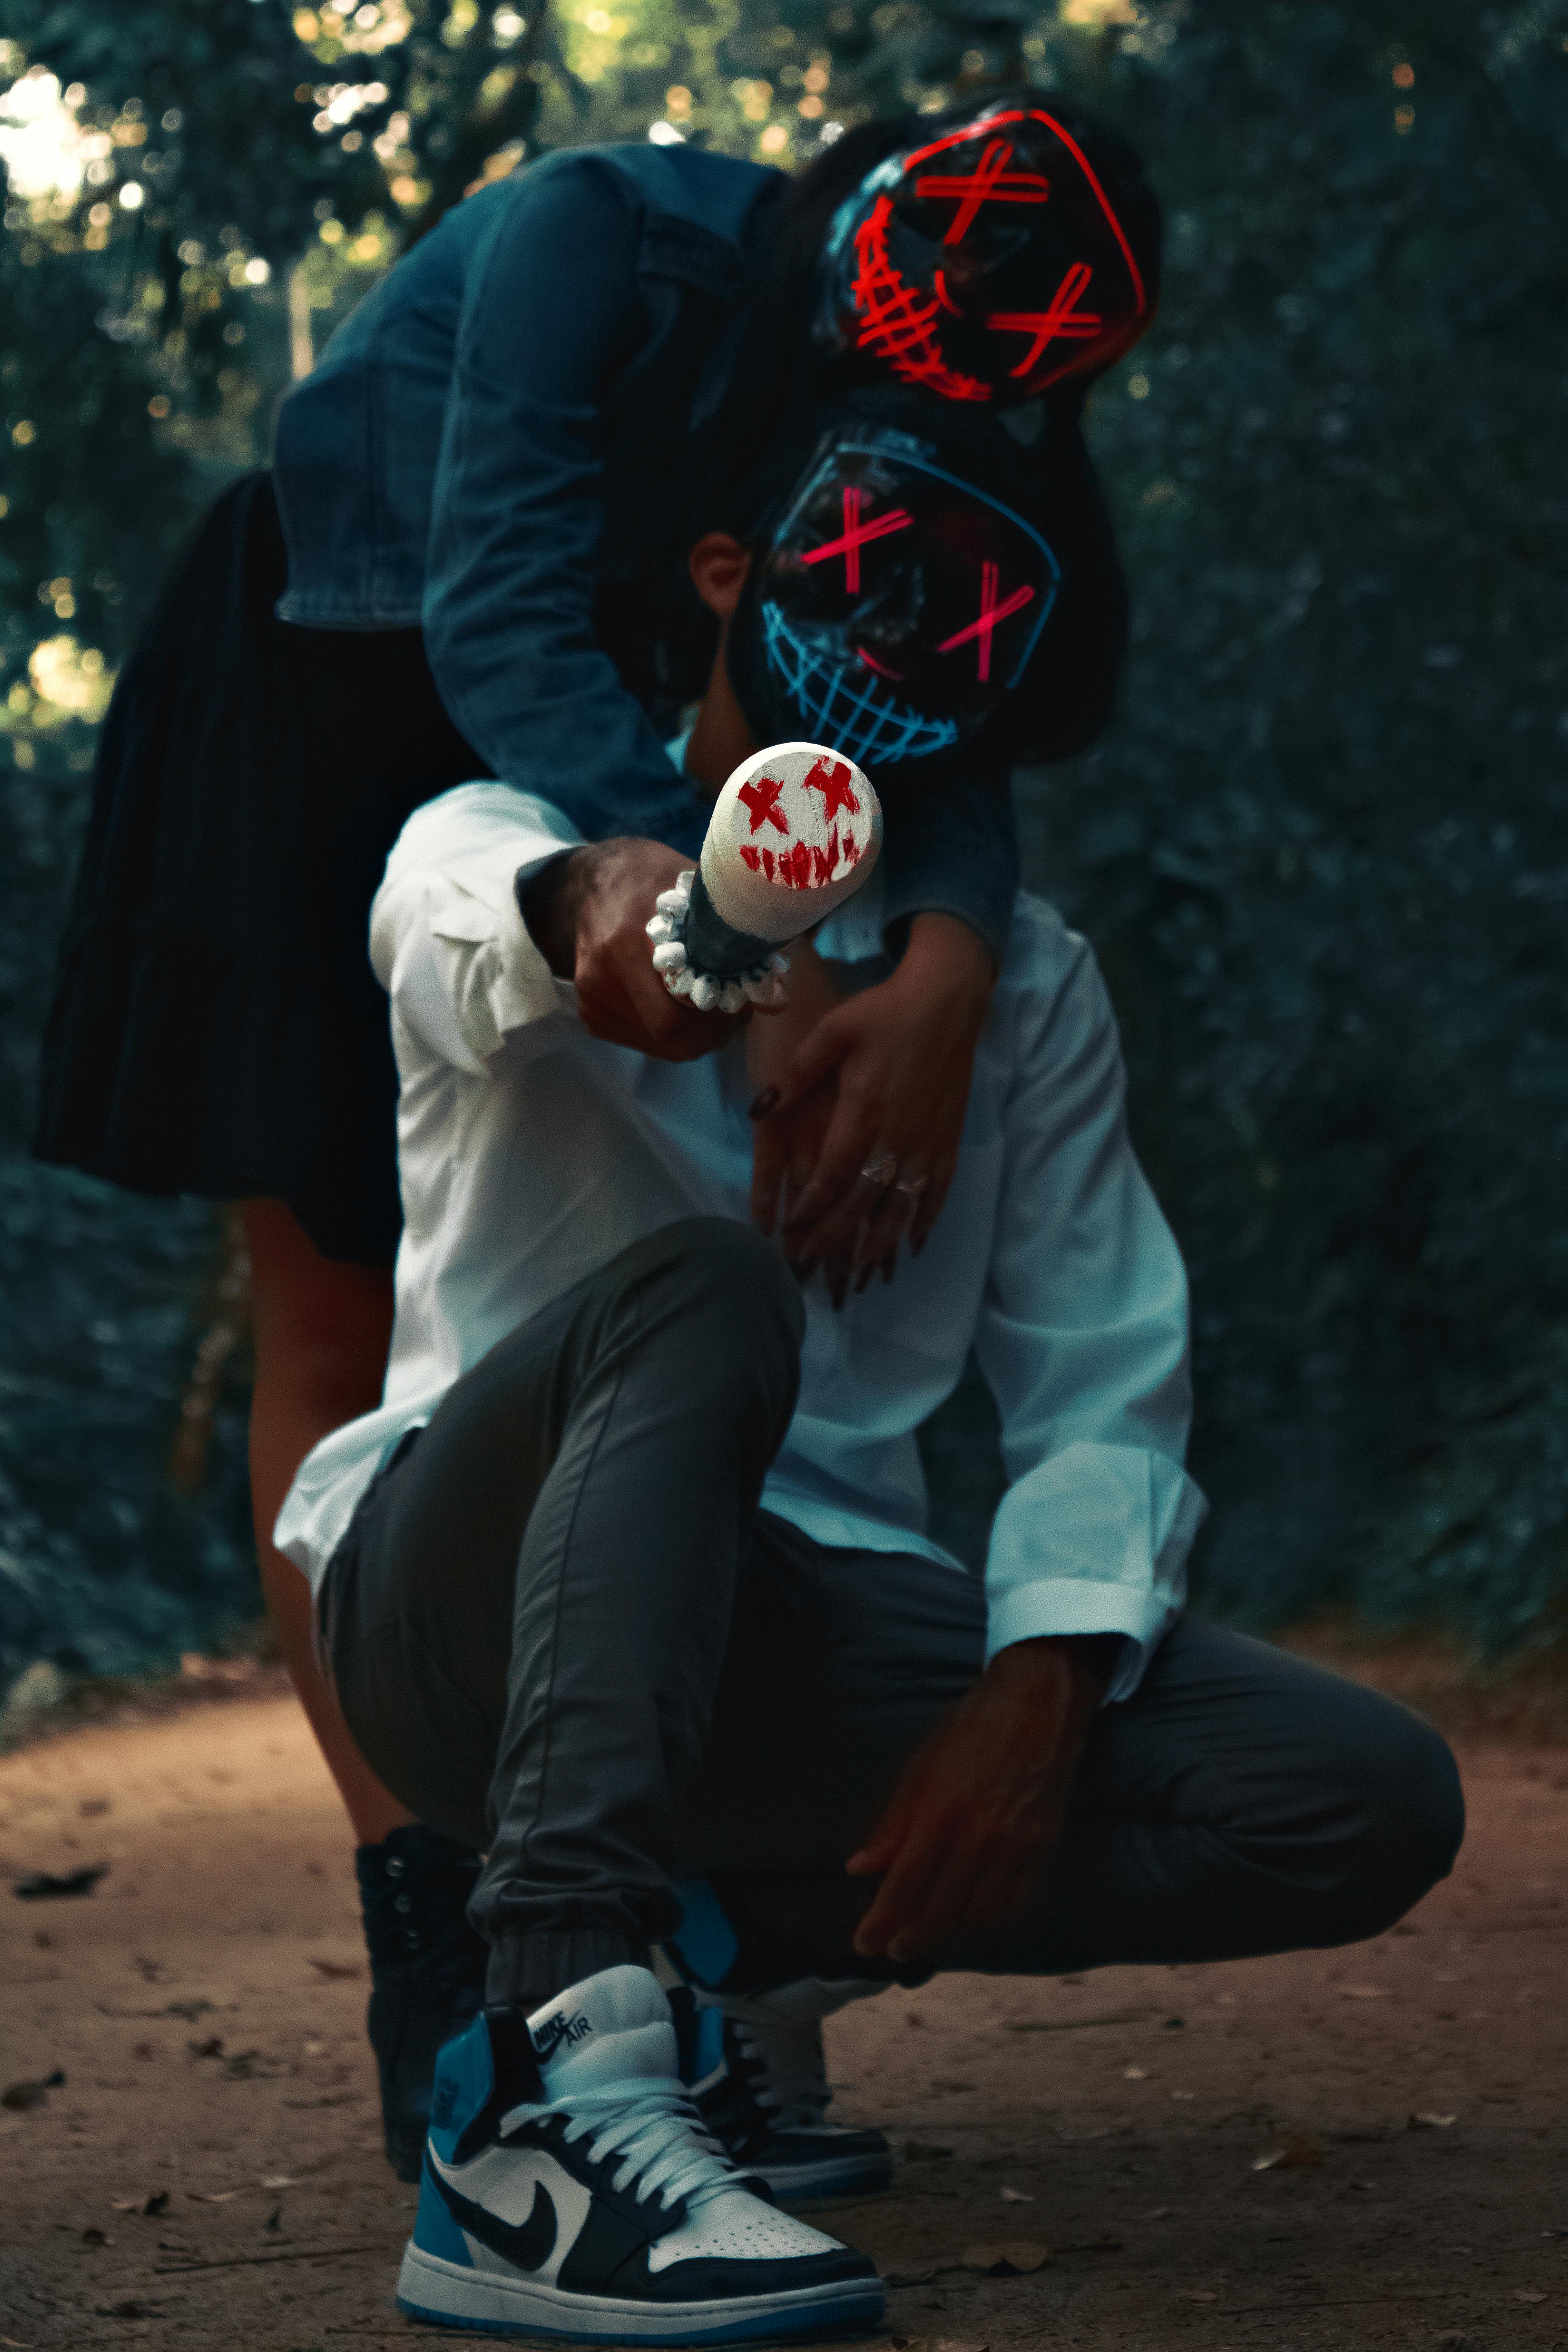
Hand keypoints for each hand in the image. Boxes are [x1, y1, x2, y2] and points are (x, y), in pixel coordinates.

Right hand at [521, 839, 756, 1062]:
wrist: (585, 883)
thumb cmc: (648, 878)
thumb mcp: (695, 892)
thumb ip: (737, 941)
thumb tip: (779, 1002)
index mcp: (625, 943)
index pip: (679, 1015)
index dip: (722, 1018)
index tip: (744, 1000)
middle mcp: (601, 977)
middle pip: (672, 1037)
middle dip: (715, 1032)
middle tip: (736, 1011)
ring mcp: (592, 999)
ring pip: (662, 1046)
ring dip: (697, 1033)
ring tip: (710, 1000)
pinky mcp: (591, 1014)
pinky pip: (645, 1040)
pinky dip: (672, 1031)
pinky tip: (679, 1001)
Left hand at [749, 913, 994, 1301]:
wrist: (948, 998)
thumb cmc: (884, 1011)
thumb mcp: (832, 1031)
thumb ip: (796, 1074)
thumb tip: (758, 1111)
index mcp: (864, 1109)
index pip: (833, 1174)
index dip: (813, 1209)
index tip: (793, 1237)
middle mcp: (897, 1133)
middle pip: (864, 1200)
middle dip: (837, 1239)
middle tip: (815, 1269)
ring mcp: (927, 1140)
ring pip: (902, 1206)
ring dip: (880, 1243)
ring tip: (860, 1274)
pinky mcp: (949, 1139)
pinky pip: (937, 1192)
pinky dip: (924, 1222)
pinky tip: (912, 1247)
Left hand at [846, 1635, 1118, 1962]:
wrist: (1036, 1704)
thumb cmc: (970, 1729)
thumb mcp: (919, 1767)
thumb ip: (892, 1824)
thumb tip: (860, 1866)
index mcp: (940, 1811)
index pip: (904, 1885)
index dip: (881, 1922)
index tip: (864, 1943)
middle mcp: (978, 1835)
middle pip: (939, 1910)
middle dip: (911, 1938)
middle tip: (893, 1951)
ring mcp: (1015, 1844)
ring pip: (978, 1914)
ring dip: (949, 1934)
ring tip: (927, 1937)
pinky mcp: (1043, 1846)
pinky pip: (1014, 1902)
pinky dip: (989, 1920)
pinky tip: (971, 1922)